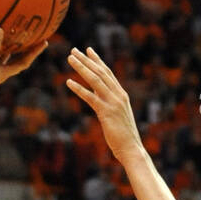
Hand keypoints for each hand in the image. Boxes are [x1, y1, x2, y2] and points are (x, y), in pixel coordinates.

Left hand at [66, 47, 142, 164]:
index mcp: (121, 94)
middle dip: (86, 60)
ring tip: (70, 59)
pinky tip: (68, 82)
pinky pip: (90, 97)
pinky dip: (79, 88)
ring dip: (81, 68)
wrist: (132, 148)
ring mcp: (112, 103)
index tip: (88, 50)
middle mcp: (118, 95)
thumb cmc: (124, 136)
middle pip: (100, 72)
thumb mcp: (116, 116)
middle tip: (73, 50)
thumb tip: (98, 98)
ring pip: (95, 80)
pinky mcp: (106, 113)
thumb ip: (108, 104)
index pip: (108, 73)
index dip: (97, 60)